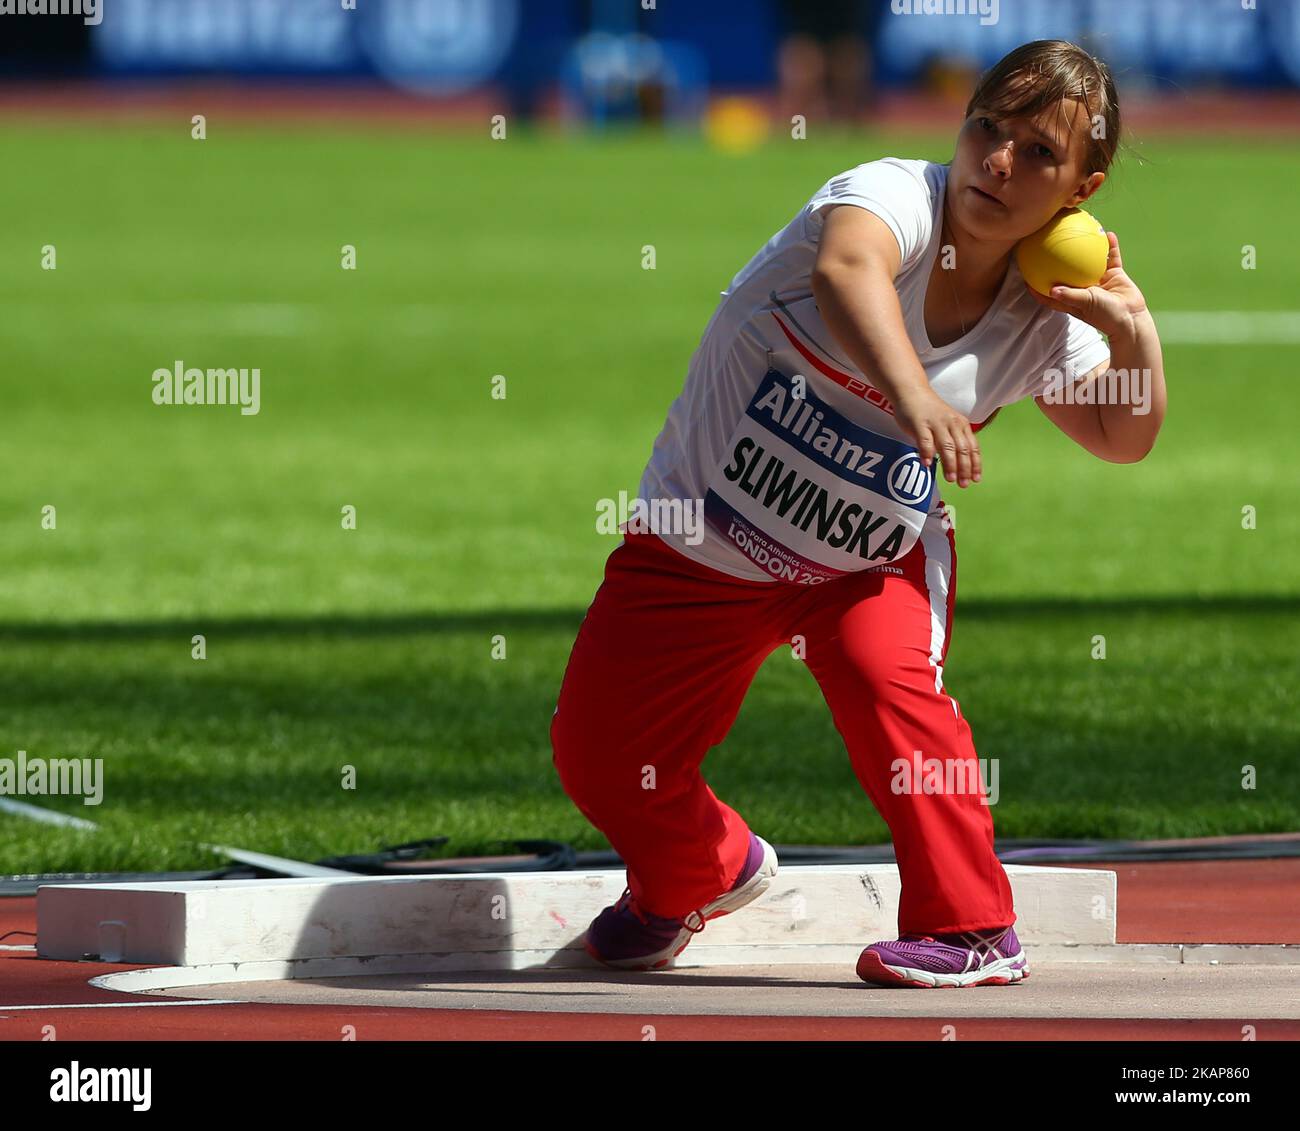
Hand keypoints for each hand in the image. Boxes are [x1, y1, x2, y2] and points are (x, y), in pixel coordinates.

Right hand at [895, 390, 980, 487]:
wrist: (912, 392)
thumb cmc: (930, 412)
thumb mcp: (949, 424)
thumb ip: (954, 441)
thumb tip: (960, 465)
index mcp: (961, 425)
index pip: (972, 447)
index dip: (975, 464)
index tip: (976, 479)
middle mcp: (952, 424)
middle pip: (961, 448)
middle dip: (964, 468)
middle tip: (963, 484)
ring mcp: (936, 423)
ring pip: (947, 446)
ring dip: (949, 464)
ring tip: (950, 479)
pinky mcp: (920, 423)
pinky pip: (925, 440)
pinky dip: (927, 453)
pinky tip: (927, 464)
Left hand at [1027, 231, 1148, 337]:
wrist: (1131, 319)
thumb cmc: (1106, 317)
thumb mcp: (1086, 305)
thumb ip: (1070, 296)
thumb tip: (1051, 290)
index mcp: (1072, 299)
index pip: (1049, 294)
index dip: (1037, 286)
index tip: (1026, 275)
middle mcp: (1083, 288)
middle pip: (1067, 272)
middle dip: (1058, 260)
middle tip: (1049, 244)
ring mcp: (1099, 280)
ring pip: (1088, 260)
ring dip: (1085, 247)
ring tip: (1079, 230)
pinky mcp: (1114, 274)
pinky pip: (1111, 257)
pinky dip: (1110, 246)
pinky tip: (1107, 234)